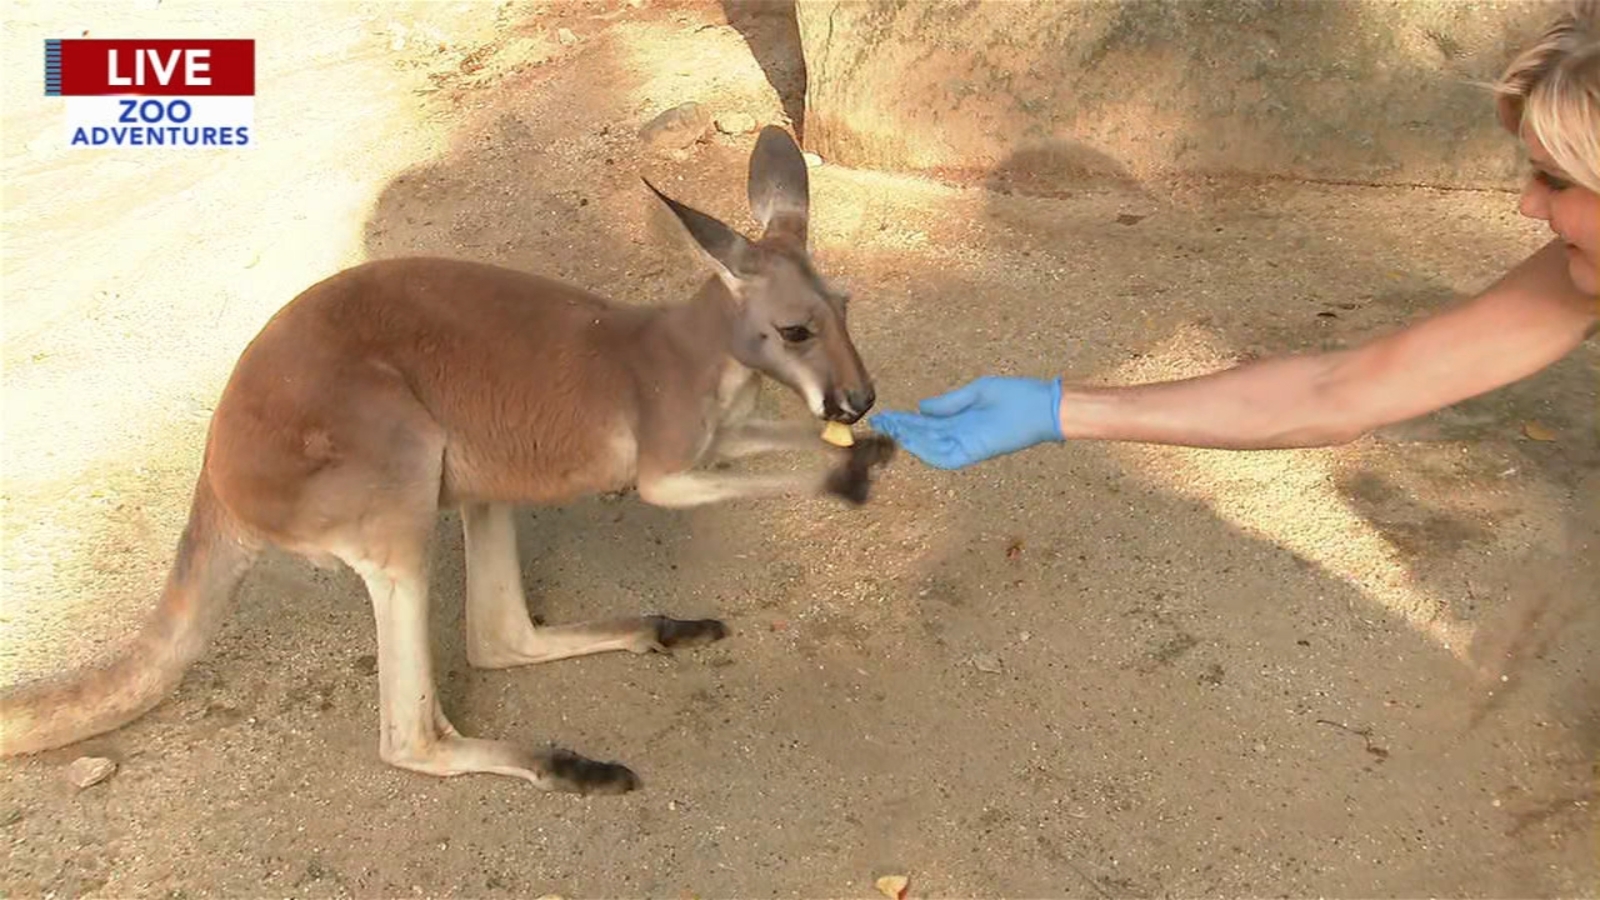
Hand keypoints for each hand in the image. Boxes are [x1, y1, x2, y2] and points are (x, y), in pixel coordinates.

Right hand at [867, 376, 1063, 469]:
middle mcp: (961, 437)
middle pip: (924, 437)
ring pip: (930, 447)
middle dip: (901, 430)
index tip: (885, 416)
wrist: (1042, 406)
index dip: (905, 420)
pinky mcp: (974, 451)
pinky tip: (910, 439)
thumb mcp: (976, 393)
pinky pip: (944, 457)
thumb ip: (949, 403)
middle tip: (879, 422)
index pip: (926, 424)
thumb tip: (921, 408)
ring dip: (909, 439)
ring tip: (890, 427)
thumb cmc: (1016, 397)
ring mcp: (967, 445)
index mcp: (961, 422)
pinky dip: (926, 450)